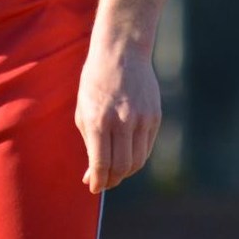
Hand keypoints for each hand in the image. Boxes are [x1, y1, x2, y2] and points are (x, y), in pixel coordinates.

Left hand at [74, 49, 161, 193]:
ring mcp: (142, 119)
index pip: (101, 163)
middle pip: (122, 167)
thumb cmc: (95, 82)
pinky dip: (136, 157)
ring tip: (114, 170)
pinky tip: (126, 154)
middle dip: (111, 180)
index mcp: (99, 120)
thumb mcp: (83, 110)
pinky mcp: (155, 116)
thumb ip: (89, 143)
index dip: (98, 181)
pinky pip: (146, 147)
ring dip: (125, 172)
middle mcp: (122, 121)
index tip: (93, 187)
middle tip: (103, 181)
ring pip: (137, 162)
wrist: (121, 52)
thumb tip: (92, 174)